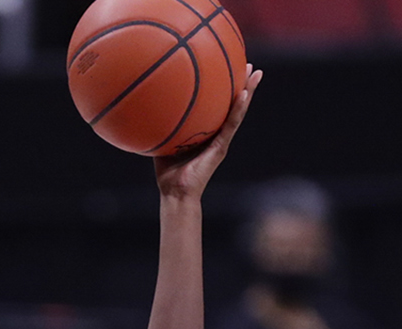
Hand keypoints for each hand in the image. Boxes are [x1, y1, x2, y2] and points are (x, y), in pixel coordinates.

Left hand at [155, 65, 263, 200]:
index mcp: (205, 131)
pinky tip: (244, 93)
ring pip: (238, 111)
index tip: (228, 66)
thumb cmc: (167, 170)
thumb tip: (145, 104)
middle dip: (241, 84)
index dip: (224, 87)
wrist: (175, 192)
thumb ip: (159, 124)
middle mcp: (216, 133)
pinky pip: (231, 125)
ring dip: (248, 91)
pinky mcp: (221, 147)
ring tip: (255, 72)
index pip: (217, 105)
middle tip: (249, 63)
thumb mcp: (162, 140)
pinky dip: (238, 109)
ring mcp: (221, 140)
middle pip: (232, 104)